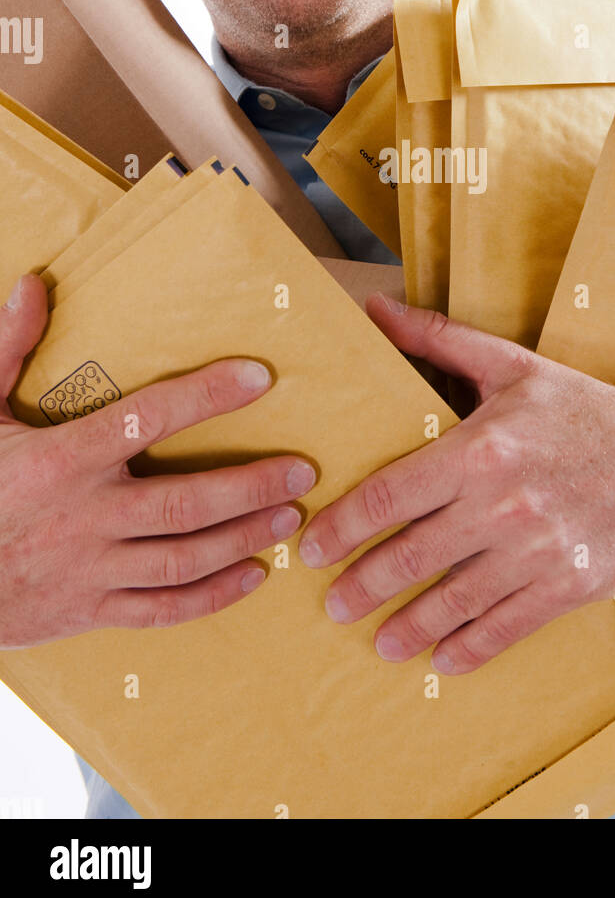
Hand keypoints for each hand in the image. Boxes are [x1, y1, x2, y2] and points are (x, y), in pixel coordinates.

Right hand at [0, 274, 315, 648]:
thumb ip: (7, 348)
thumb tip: (33, 284)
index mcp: (62, 460)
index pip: (146, 419)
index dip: (206, 396)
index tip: (259, 376)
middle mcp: (85, 517)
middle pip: (184, 502)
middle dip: (250, 485)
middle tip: (302, 470)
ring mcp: (90, 570)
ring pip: (183, 559)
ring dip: (243, 538)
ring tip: (290, 517)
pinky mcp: (90, 612)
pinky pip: (162, 610)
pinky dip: (212, 596)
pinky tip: (253, 575)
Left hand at [299, 294, 614, 674]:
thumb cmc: (578, 410)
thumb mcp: (511, 365)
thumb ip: (438, 340)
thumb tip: (373, 307)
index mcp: (481, 448)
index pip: (390, 495)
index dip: (343, 527)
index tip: (313, 548)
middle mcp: (504, 503)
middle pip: (412, 556)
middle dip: (364, 586)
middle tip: (334, 604)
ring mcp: (537, 551)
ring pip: (455, 601)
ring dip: (408, 627)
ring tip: (379, 642)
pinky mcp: (568, 585)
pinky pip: (506, 626)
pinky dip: (469, 647)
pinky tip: (442, 659)